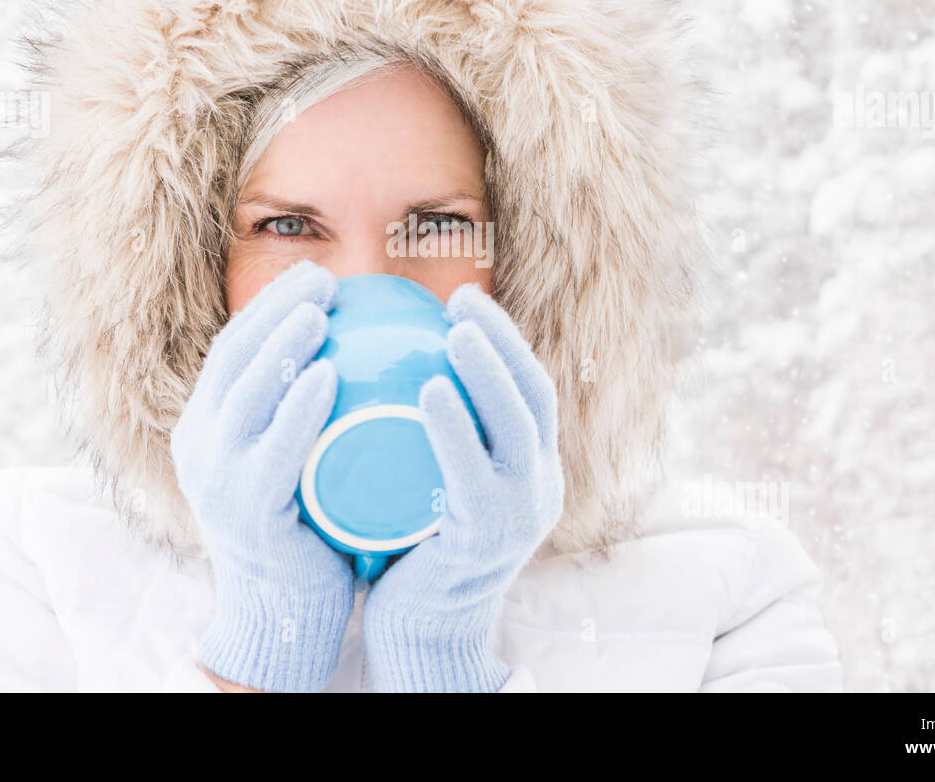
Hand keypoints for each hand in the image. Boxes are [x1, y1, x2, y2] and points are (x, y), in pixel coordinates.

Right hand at [171, 260, 352, 691]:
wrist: (282, 612)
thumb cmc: (303, 526)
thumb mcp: (292, 458)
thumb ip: (303, 411)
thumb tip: (355, 350)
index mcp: (207, 427)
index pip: (233, 349)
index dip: (269, 305)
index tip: (314, 275)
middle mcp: (200, 446)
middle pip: (234, 357)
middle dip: (276, 309)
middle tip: (326, 280)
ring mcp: (216, 479)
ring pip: (245, 393)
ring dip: (283, 343)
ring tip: (323, 310)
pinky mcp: (245, 511)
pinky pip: (272, 448)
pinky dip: (298, 406)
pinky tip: (329, 375)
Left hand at [362, 283, 564, 691]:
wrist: (424, 636)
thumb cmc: (416, 550)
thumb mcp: (438, 484)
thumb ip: (435, 437)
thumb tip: (396, 368)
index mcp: (531, 470)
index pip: (530, 390)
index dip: (505, 340)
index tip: (465, 299)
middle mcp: (538, 487)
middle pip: (535, 394)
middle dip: (503, 340)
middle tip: (460, 300)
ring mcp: (519, 515)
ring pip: (518, 426)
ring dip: (489, 370)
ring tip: (455, 330)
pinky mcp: (487, 541)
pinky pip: (476, 473)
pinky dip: (457, 427)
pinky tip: (432, 391)